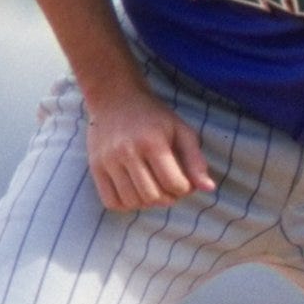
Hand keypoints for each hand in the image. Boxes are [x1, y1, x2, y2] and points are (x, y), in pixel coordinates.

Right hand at [81, 83, 213, 210]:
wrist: (115, 98)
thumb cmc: (153, 116)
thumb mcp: (181, 130)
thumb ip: (196, 160)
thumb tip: (209, 189)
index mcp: (152, 142)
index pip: (174, 184)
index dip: (185, 189)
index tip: (184, 180)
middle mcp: (127, 152)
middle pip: (153, 197)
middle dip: (168, 198)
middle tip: (169, 186)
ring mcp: (108, 161)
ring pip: (133, 202)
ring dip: (148, 202)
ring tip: (153, 187)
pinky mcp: (95, 167)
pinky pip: (112, 202)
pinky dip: (126, 204)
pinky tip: (134, 191)